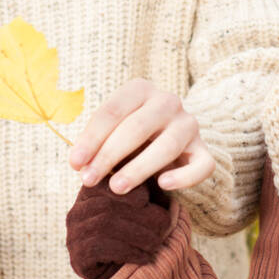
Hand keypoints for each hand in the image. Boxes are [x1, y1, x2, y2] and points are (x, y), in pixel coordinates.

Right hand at [66, 151, 173, 278]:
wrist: (123, 270)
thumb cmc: (137, 229)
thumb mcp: (145, 205)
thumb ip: (146, 188)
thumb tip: (156, 174)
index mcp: (91, 191)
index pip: (104, 182)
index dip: (126, 189)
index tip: (146, 199)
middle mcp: (77, 212)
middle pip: (106, 206)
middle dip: (140, 215)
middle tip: (164, 224)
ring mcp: (74, 235)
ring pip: (104, 226)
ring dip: (137, 234)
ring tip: (157, 241)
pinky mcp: (77, 258)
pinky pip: (100, 249)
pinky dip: (128, 251)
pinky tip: (145, 256)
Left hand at [68, 78, 214, 193]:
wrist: (170, 139)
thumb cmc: (131, 136)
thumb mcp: (113, 129)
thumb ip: (98, 142)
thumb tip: (81, 165)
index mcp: (141, 89)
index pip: (113, 111)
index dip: (91, 138)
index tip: (75, 163)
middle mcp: (168, 102)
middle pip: (137, 127)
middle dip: (109, 155)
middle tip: (89, 179)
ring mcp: (189, 125)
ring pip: (167, 146)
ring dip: (139, 168)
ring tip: (116, 188)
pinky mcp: (204, 150)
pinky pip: (201, 165)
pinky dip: (184, 177)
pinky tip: (163, 184)